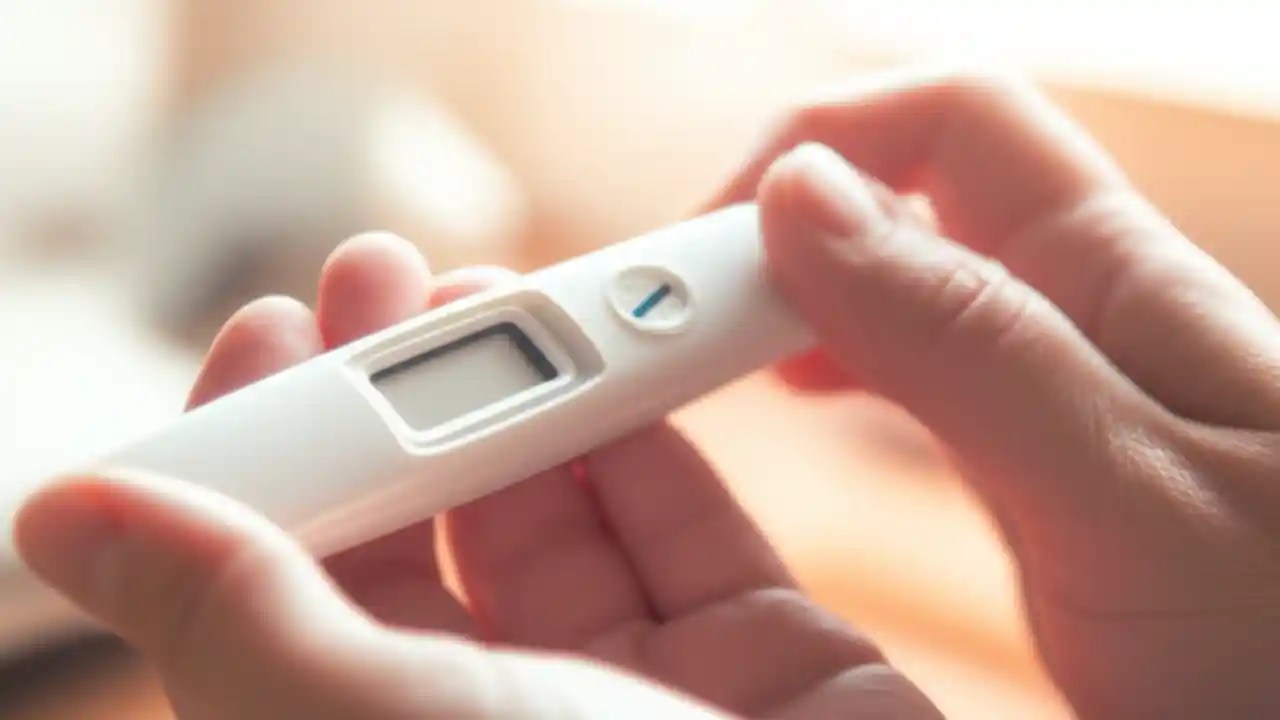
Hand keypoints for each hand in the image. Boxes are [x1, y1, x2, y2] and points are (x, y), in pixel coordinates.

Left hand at [15, 236, 939, 717]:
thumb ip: (232, 617)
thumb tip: (63, 519)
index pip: (287, 587)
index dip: (273, 455)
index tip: (265, 336)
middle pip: (426, 532)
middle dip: (400, 393)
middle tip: (382, 272)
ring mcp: (636, 690)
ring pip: (560, 507)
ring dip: (529, 392)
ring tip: (495, 284)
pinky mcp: (762, 653)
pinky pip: (690, 514)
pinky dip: (657, 426)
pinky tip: (618, 353)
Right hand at [711, 71, 1279, 717]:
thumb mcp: (1131, 496)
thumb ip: (974, 344)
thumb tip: (804, 198)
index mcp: (1119, 282)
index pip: (950, 120)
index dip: (820, 146)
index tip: (714, 251)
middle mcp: (1081, 310)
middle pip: (904, 188)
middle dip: (775, 224)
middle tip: (691, 320)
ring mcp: (1053, 381)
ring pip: (894, 273)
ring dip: (789, 289)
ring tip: (723, 352)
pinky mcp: (1032, 449)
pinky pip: (909, 354)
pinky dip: (832, 352)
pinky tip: (804, 387)